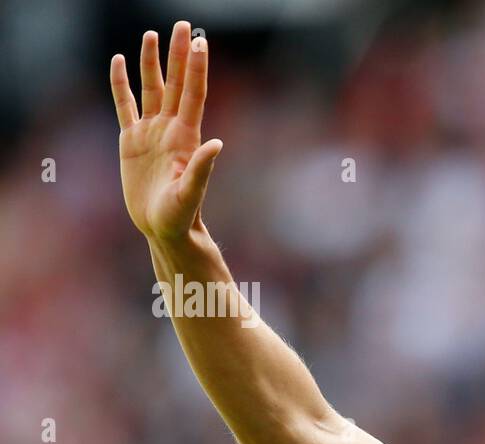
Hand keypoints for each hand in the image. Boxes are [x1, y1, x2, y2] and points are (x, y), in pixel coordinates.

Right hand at [110, 21, 221, 242]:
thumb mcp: (191, 193)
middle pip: (175, 83)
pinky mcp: (131, 141)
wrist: (163, 228)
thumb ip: (202, 169)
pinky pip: (125, 106)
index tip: (200, 41)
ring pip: (150, 89)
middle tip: (181, 24)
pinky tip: (118, 63)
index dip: (196, 68)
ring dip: (151, 63)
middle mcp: (170, 129)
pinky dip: (120, 85)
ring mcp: (151, 133)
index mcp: (187, 137)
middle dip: (177, 54)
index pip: (193, 94)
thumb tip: (216, 144)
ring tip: (151, 35)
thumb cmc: (181, 216)